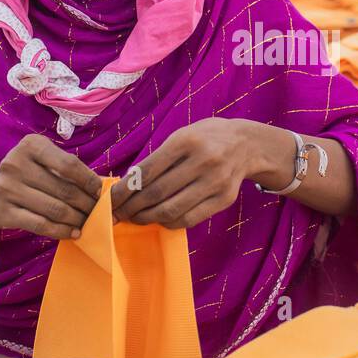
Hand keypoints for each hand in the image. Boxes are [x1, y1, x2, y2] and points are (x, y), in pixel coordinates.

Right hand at [0, 134, 102, 239]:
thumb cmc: (27, 175)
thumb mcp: (43, 161)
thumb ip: (67, 169)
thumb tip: (101, 188)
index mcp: (30, 145)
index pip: (69, 165)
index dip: (89, 181)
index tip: (100, 193)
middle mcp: (15, 164)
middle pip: (64, 189)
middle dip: (87, 204)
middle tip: (98, 212)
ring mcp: (7, 189)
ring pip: (55, 209)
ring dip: (77, 219)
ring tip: (87, 223)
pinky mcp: (2, 212)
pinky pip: (41, 225)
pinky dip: (62, 231)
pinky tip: (73, 233)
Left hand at [111, 118, 277, 228]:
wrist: (247, 144)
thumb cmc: (206, 138)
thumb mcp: (182, 135)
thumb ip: (158, 158)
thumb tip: (128, 185)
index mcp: (186, 141)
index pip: (146, 171)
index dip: (124, 190)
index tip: (110, 201)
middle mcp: (202, 161)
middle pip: (156, 193)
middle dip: (131, 207)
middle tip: (117, 214)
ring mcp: (216, 182)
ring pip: (171, 209)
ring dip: (147, 218)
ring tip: (135, 218)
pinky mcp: (224, 199)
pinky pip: (189, 219)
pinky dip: (169, 223)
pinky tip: (160, 219)